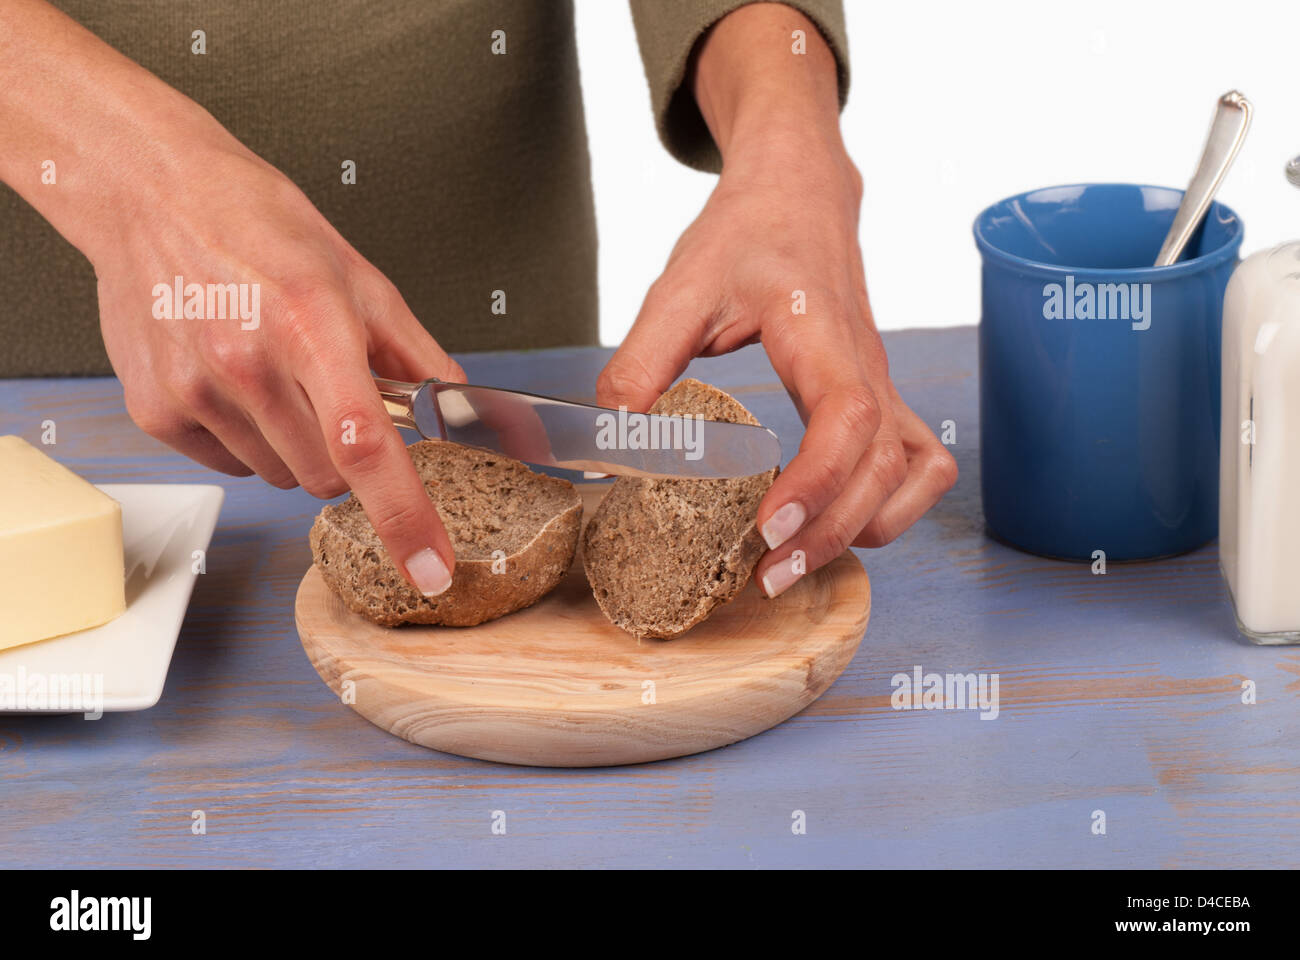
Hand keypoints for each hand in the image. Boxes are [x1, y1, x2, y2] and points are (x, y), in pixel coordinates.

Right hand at [0, 1, 459, 594]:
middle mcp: (247, 364)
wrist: (152, 194)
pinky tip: (237, 382)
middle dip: (350, 456)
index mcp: (311, 326)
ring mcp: (196, 391)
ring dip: (298, 446)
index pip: (367, 445)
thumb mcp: (358, 275)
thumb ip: (415, 354)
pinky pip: (232, 464)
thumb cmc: (259, 225)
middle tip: (334, 396)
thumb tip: (462, 409)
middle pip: (328, 477)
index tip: (431, 567)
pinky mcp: (157, 410)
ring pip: (281, 475)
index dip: (405, 516)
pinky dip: (249, 439)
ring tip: (278, 373)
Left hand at [596, 4, 955, 596]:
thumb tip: (609, 447)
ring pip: (916, 471)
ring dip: (870, 526)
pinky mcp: (884, 395)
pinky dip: (896, 505)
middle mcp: (867, 363)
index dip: (816, 483)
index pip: (847, 418)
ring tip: (803, 557)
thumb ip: (641, 362)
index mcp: (818, 332)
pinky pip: (922, 462)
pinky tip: (846, 523)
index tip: (768, 528)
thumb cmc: (746, 234)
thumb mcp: (680, 288)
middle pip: (884, 465)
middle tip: (768, 575)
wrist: (798, 191)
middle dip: (832, 532)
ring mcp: (884, 382)